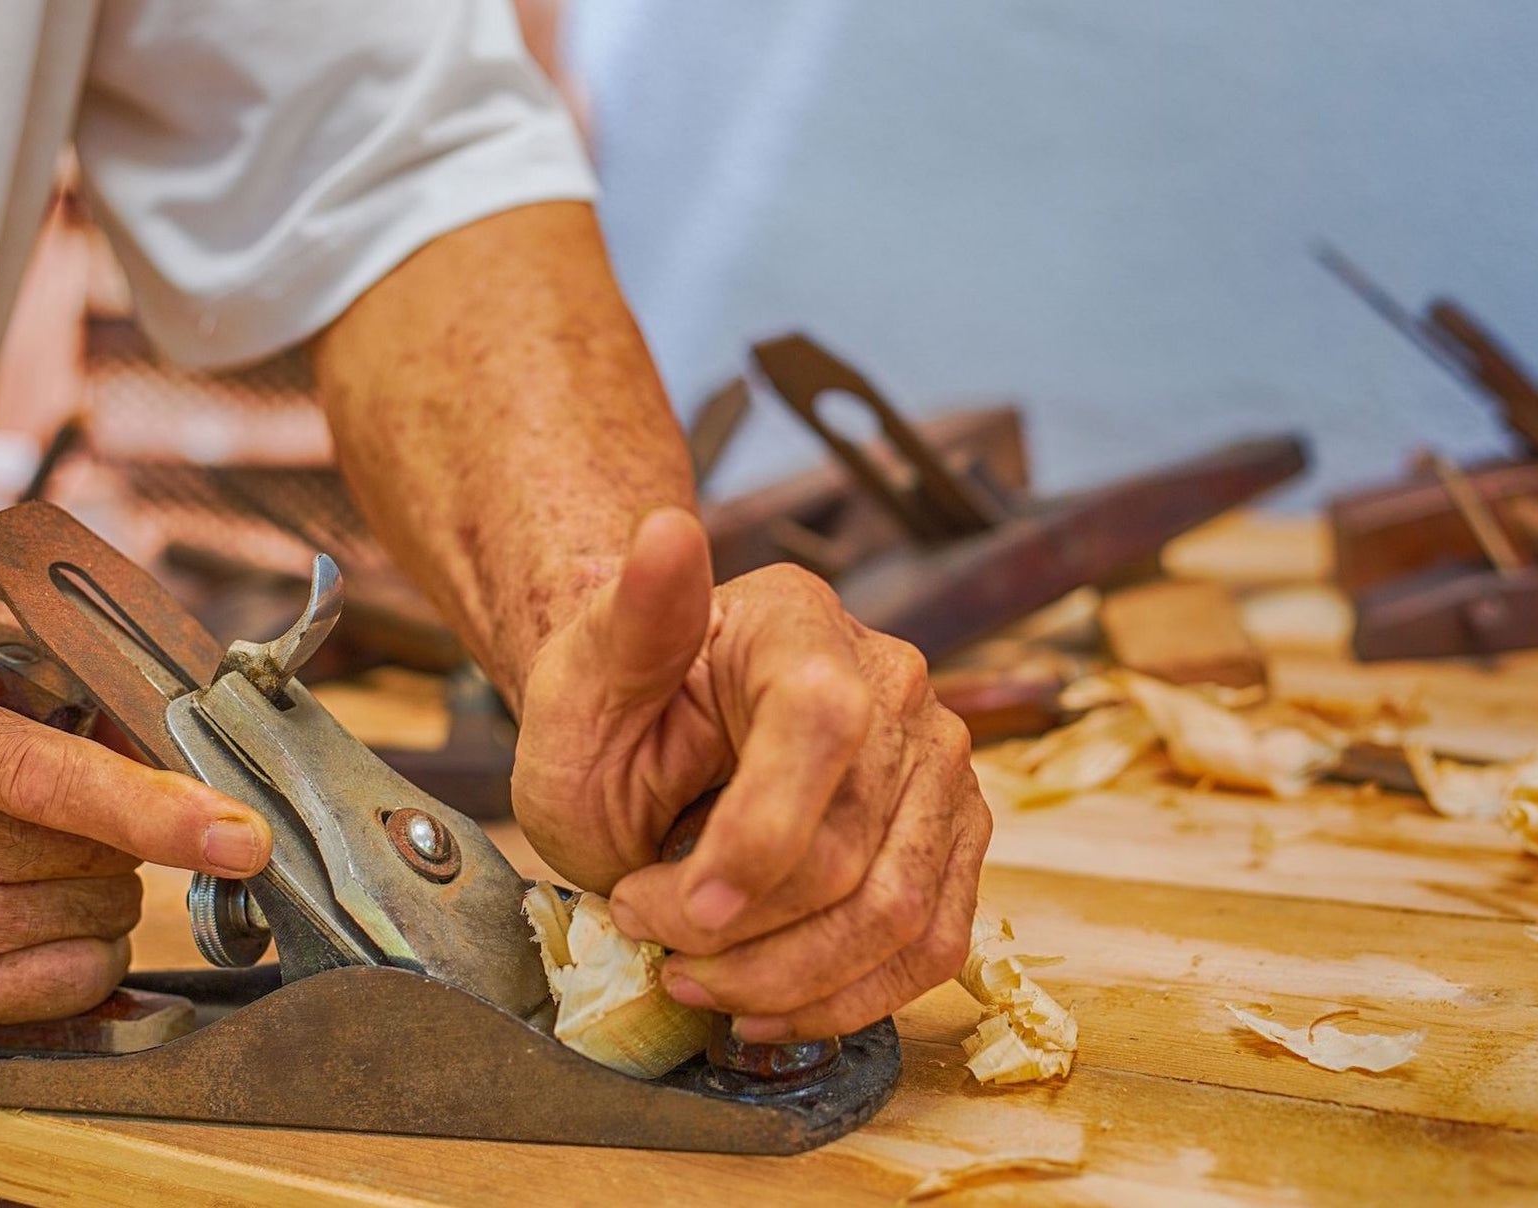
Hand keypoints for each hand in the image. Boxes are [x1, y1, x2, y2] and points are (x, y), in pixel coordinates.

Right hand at [0, 579, 271, 1035]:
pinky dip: (87, 957)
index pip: (54, 780)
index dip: (156, 809)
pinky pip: (78, 980)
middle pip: (109, 852)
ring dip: (100, 890)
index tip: (240, 836)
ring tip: (30, 861)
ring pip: (108, 913)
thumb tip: (148, 721)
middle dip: (119, 832)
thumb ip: (44, 671)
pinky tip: (37, 922)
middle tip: (61, 813)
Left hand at [512, 508, 991, 1042]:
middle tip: (648, 933)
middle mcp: (895, 684)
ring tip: (699, 980)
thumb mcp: (584, 675)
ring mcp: (939, 763)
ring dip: (788, 980)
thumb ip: (631, 618)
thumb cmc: (613, 712)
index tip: (664, 910)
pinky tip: (770, 1001)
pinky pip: (934, 945)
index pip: (820, 728)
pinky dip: (848, 998)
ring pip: (900, 915)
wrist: (652, 744)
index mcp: (802, 625)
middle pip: (852, 850)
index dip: (753, 840)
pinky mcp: (953, 837)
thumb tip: (666, 528)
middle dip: (738, 931)